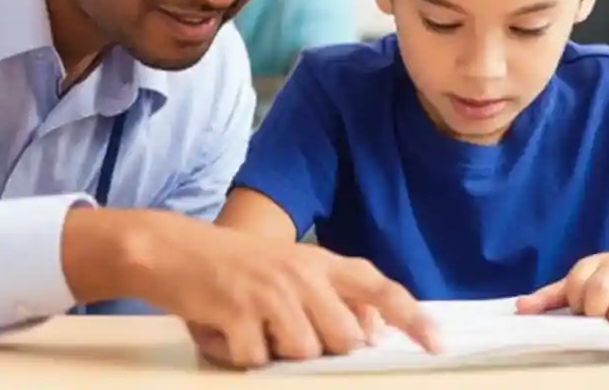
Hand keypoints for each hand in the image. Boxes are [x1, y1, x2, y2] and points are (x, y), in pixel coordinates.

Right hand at [63, 208, 438, 368]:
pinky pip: (255, 359)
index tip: (438, 343)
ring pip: (302, 353)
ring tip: (246, 326)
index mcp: (316, 262)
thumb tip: (371, 331)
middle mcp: (301, 274)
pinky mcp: (239, 312)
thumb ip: (330, 296)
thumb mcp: (287, 271)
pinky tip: (220, 329)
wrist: (170, 249)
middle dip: (317, 346)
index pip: (377, 287)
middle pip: (343, 338)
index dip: (410, 316)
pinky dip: (234, 354)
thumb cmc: (231, 266)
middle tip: (278, 328)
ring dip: (272, 351)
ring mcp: (271, 293)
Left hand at [515, 252, 608, 329]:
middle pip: (599, 293)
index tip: (582, 308)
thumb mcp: (578, 286)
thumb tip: (519, 308)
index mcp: (592, 263)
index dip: (577, 304)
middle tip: (602, 316)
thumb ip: (549, 298)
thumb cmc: (608, 283)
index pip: (575, 285)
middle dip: (597, 312)